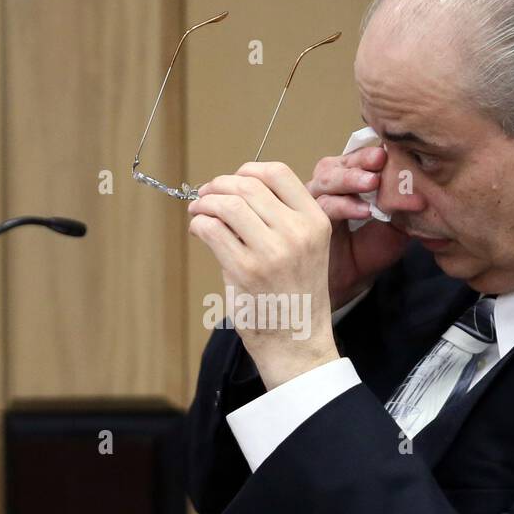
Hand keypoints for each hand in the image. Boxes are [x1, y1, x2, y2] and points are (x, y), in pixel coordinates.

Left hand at [189, 162, 339, 389]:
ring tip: (198, 211)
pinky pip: (212, 230)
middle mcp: (297, 232)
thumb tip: (232, 190)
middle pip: (247, 184)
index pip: (278, 174)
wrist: (297, 343)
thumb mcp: (305, 248)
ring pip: (227, 203)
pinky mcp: (245, 270)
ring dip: (205, 202)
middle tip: (205, 195)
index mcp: (315, 221)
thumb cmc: (295, 295)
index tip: (232, 180)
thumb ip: (278, 218)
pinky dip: (199, 224)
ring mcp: (271, 251)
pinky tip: (199, 230)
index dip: (248, 170)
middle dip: (219, 185)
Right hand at [305, 146, 408, 308]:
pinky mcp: (307, 219)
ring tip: (373, 182)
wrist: (347, 285)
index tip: (392, 151)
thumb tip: (422, 191)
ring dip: (351, 177)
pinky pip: (322, 205)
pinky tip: (364, 211)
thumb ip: (404, 209)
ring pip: (327, 178)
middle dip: (361, 159)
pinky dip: (344, 205)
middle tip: (381, 159)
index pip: (359, 158)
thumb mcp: (394, 229)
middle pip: (340, 161)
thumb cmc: (366, 254)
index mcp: (351, 182)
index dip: (374, 153)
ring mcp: (315, 201)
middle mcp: (329, 186)